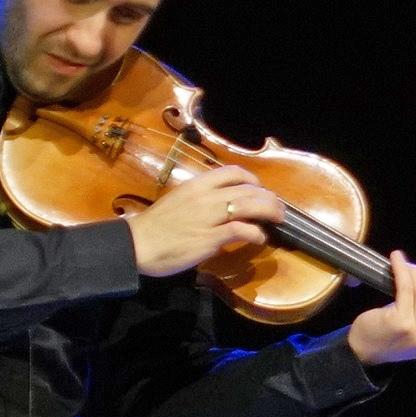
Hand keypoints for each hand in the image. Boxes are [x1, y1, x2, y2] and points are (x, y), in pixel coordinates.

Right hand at [127, 165, 274, 275]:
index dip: (253, 180)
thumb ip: (201, 200)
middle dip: (268, 197)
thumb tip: (221, 204)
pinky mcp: (209, 238)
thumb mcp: (179, 201)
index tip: (260, 189)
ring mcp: (208, 217)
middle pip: (247, 189)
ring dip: (269, 212)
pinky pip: (241, 230)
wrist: (137, 244)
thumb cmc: (155, 226)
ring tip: (278, 219)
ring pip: (249, 205)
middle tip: (278, 208)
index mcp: (197, 185)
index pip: (233, 172)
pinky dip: (256, 233)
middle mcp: (205, 196)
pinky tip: (260, 238)